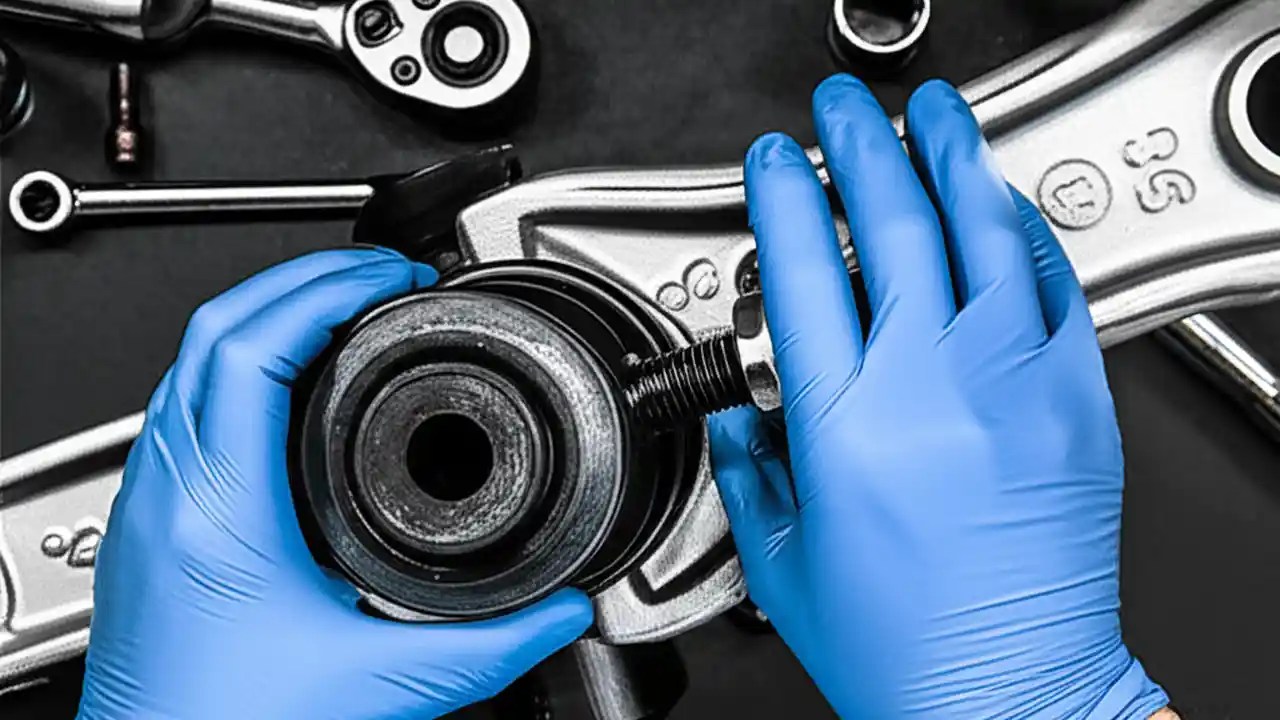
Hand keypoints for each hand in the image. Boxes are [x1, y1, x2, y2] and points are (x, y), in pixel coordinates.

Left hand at [79, 248, 592, 719]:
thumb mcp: (379, 683)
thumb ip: (490, 645)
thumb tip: (560, 610)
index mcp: (221, 509)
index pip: (252, 346)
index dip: (325, 287)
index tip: (389, 277)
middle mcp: (171, 490)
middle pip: (214, 329)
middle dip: (302, 279)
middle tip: (377, 275)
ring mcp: (150, 501)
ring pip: (191, 360)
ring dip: (266, 314)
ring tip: (341, 309)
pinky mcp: (149, 522)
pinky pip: (185, 401)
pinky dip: (240, 361)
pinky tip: (287, 382)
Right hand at [709, 76, 1168, 717]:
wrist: (1011, 694)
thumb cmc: (901, 644)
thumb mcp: (782, 561)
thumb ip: (748, 467)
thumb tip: (737, 409)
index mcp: (843, 426)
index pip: (803, 272)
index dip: (781, 199)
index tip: (771, 164)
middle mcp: (931, 389)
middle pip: (894, 227)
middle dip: (858, 149)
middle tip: (842, 114)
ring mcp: (1013, 386)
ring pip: (982, 234)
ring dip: (949, 160)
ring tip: (929, 118)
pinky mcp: (1074, 402)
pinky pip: (1050, 288)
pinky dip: (1021, 234)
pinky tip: (998, 205)